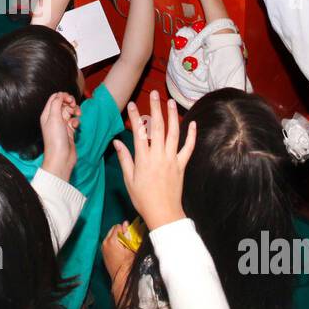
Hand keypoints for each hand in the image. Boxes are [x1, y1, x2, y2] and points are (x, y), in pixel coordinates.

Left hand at [39, 92, 79, 180]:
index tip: (69, 99)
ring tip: (77, 115)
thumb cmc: (55, 139)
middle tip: (73, 105)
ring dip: (75, 111)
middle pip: (63, 103)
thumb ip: (57, 103)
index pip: (54, 98)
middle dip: (70, 103)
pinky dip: (76, 121)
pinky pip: (74, 121)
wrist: (61, 157)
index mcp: (47, 114)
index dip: (63, 96)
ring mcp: (62, 125)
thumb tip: (61, 94)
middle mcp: (53, 118)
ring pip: (70, 112)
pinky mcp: (69, 131)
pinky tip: (75, 126)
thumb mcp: (54, 117)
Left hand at [101, 222, 137, 304]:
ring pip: (110, 235)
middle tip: (128, 239)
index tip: (130, 234)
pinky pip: (108, 242)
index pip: (118, 226)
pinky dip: (114, 242)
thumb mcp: (131, 248)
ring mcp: (103, 247)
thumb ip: (129, 234)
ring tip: (124, 244)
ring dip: (117, 237)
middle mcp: (105, 242)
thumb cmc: (128, 265)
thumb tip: (126, 223)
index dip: (125, 229)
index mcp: (111, 240)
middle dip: (120, 232)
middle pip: (112, 229)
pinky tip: (120, 249)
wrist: (121, 278)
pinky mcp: (103, 252)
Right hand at [112, 91, 195, 230]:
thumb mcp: (129, 180)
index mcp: (144, 159)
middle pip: (158, 127)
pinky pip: (189, 148)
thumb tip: (117, 142)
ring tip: (170, 102)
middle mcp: (159, 155)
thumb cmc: (143, 199)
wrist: (164, 213)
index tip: (131, 104)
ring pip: (174, 133)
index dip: (135, 116)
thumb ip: (125, 159)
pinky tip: (192, 123)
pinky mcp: (182, 165)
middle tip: (154, 94)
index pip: (139, 132)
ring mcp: (172, 159)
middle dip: (155, 108)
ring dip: (172, 116)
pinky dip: (192, 135)